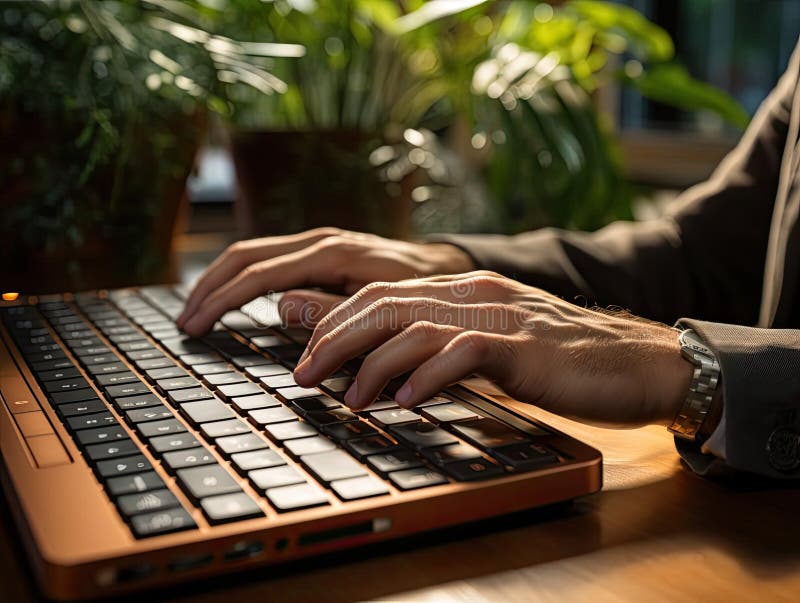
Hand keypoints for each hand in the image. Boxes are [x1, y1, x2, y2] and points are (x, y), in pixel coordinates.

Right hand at [177, 227, 473, 335]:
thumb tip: (279, 307)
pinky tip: (231, 297)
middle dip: (210, 288)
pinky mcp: (320, 250)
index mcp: (330, 254)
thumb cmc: (418, 293)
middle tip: (185, 322)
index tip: (194, 326)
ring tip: (197, 310)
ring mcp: (318, 242)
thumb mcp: (383, 308)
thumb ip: (333, 309)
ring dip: (221, 280)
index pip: (259, 274)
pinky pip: (269, 258)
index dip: (222, 301)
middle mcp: (318, 240)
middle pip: (244, 255)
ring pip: (252, 253)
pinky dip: (242, 277)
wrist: (444, 268)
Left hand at [288, 271, 693, 426]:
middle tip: (303, 375)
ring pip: (414, 325)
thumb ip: (438, 349)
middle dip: (333, 338)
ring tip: (347, 399)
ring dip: (371, 364)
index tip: (306, 356)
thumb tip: (383, 371)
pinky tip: (405, 404)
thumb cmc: (559, 361)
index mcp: (462, 290)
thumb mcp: (488, 349)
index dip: (334, 322)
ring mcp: (500, 314)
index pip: (380, 295)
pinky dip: (427, 377)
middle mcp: (474, 292)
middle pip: (384, 303)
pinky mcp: (524, 345)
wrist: (636, 361)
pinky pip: (463, 353)